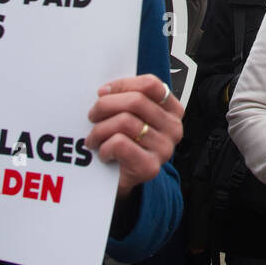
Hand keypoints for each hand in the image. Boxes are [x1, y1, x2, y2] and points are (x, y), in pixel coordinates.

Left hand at [87, 74, 184, 197]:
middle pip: (136, 101)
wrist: (123, 180)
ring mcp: (164, 148)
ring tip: (94, 138)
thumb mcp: (131, 116)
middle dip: (105, 105)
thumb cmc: (126, 143)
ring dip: (100, 130)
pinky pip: (120, 144)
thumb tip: (104, 91)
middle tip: (92, 116)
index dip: (123, 84)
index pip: (150, 85)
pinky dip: (105, 147)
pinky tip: (104, 153)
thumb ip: (127, 99)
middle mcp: (173, 128)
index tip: (102, 92)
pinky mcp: (151, 167)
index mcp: (172, 110)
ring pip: (125, 122)